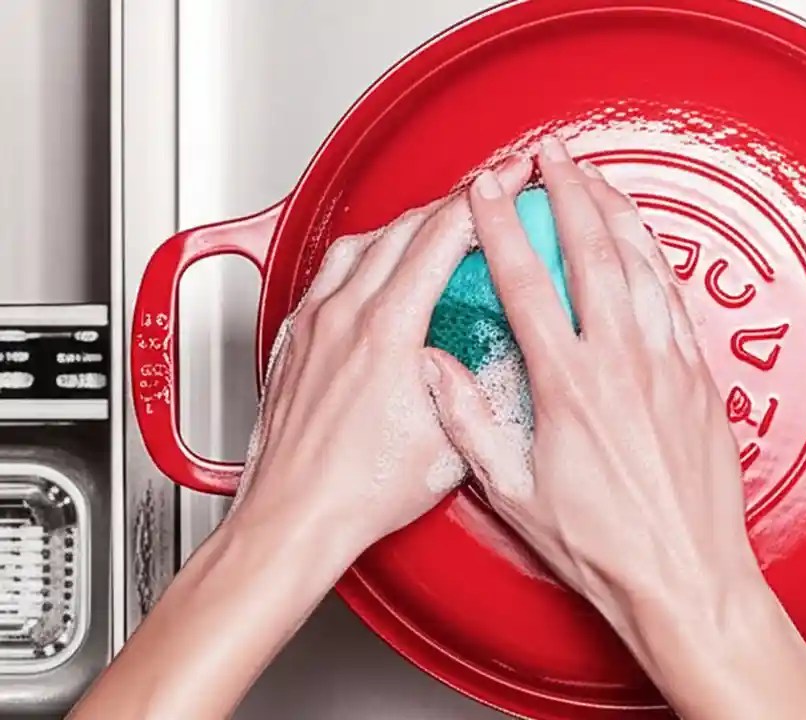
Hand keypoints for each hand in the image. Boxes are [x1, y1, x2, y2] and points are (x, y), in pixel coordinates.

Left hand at [229, 155, 533, 556]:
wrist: (296, 517)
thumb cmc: (360, 493)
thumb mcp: (452, 441)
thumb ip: (479, 390)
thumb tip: (500, 364)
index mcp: (388, 331)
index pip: (441, 237)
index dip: (483, 199)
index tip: (508, 178)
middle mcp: (344, 317)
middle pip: (402, 229)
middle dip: (452, 203)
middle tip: (485, 196)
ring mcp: (313, 326)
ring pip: (360, 244)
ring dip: (403, 226)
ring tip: (432, 227)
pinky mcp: (294, 343)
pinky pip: (328, 275)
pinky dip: (363, 257)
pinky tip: (375, 270)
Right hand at [428, 137, 805, 718]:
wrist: (684, 577)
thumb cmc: (605, 549)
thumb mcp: (513, 495)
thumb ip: (469, 423)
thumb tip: (434, 369)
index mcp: (569, 386)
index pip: (525, 283)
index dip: (502, 228)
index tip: (488, 193)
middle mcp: (622, 362)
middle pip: (591, 251)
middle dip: (568, 192)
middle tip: (551, 157)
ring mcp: (668, 365)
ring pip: (641, 264)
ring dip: (615, 212)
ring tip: (596, 179)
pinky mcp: (699, 379)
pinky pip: (674, 299)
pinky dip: (654, 258)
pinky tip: (644, 243)